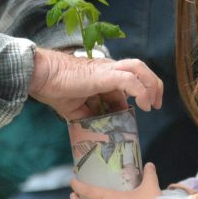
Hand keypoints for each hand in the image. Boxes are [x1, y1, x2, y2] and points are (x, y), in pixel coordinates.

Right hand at [28, 48, 162, 119]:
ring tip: (153, 103)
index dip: (137, 96)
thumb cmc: (55, 89)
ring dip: (151, 85)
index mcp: (102, 75)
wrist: (41, 77)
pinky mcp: (104, 74)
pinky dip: (141, 91)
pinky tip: (144, 104)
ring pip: (139, 68)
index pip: (128, 82)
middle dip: (152, 86)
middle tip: (156, 105)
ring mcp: (107, 69)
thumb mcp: (77, 109)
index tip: (141, 111)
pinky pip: (130, 80)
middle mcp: (108, 68)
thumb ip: (91, 116)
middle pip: (139, 69)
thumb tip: (100, 129)